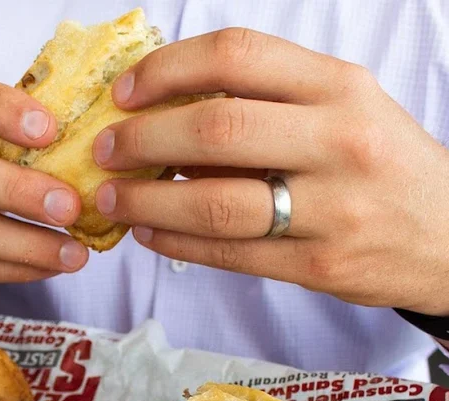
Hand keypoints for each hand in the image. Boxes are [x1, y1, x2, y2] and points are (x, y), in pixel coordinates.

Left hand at [92, 28, 448, 315]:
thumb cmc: (377, 162)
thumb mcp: (341, 109)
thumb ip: (267, 103)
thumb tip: (164, 110)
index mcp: (339, 87)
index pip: (237, 55)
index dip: (168, 68)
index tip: (125, 92)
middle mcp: (339, 140)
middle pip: (217, 129)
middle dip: (141, 139)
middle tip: (103, 150)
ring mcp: (333, 208)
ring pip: (216, 202)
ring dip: (147, 202)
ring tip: (111, 200)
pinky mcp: (320, 265)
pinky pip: (230, 253)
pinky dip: (176, 243)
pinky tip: (148, 234)